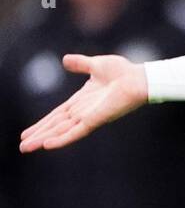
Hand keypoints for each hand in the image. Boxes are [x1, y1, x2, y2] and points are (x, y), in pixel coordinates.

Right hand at [19, 54, 147, 151]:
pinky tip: (48, 145)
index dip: (42, 123)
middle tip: (23, 146)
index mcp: (82, 101)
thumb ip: (80, 63)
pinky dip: (62, 138)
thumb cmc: (124, 72)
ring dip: (44, 139)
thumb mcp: (96, 65)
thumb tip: (65, 60)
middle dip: (39, 135)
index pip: (57, 115)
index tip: (27, 133)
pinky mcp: (97, 119)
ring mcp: (89, 117)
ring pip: (62, 131)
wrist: (140, 77)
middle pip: (56, 126)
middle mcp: (83, 111)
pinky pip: (77, 131)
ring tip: (27, 148)